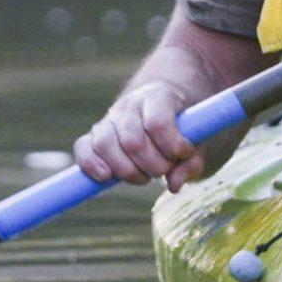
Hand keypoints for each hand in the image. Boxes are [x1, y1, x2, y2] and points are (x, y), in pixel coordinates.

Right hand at [74, 81, 202, 190]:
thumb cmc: (184, 123)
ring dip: (127, 171)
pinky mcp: (96, 134)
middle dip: (153, 165)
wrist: (165, 99)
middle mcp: (130, 105)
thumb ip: (192, 161)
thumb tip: (173, 184)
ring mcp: (110, 118)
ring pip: (105, 144)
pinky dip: (90, 165)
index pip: (158, 123)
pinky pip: (83, 148)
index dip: (173, 146)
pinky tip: (106, 177)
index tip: (185, 152)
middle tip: (165, 169)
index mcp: (158, 96)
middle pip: (132, 140)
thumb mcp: (198, 137)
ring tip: (145, 176)